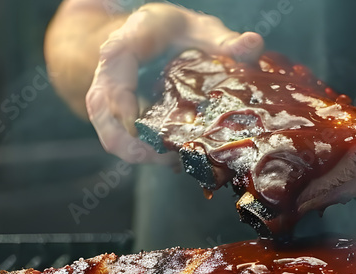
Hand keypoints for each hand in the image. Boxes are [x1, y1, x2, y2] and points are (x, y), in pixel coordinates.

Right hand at [86, 4, 263, 162]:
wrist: (144, 34)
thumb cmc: (173, 31)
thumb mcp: (200, 29)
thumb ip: (225, 40)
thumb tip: (253, 43)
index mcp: (128, 41)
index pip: (116, 63)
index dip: (123, 97)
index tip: (141, 124)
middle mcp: (109, 71)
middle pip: (102, 108)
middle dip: (129, 140)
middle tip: (166, 158)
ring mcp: (107, 96)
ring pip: (107, 129)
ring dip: (137, 152)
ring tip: (174, 162)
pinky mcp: (114, 116)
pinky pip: (118, 138)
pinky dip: (141, 154)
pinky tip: (172, 160)